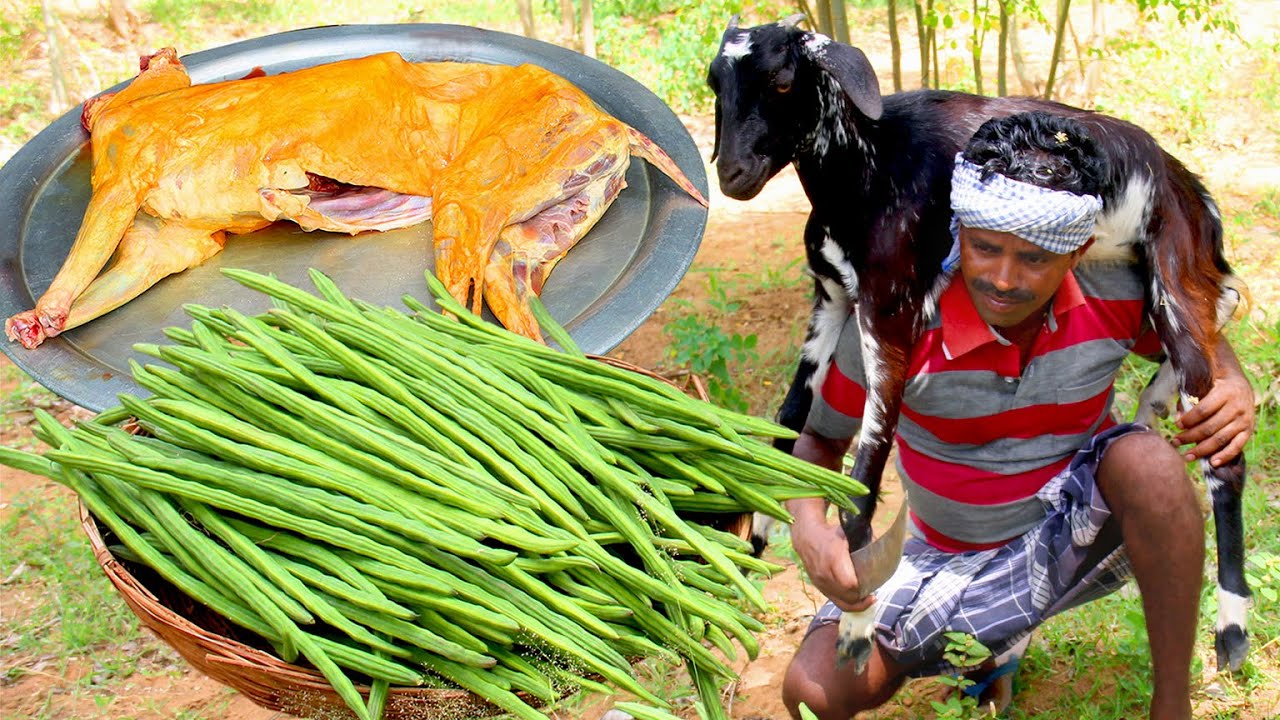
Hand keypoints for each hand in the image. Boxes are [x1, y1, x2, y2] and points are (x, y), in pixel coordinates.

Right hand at [788, 498, 875, 612]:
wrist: (807, 536)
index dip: (862, 590)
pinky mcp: (818, 586)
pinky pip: (834, 600)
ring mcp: (819, 581)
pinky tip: (855, 600)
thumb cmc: (831, 534)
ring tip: (866, 600)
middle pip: (847, 596)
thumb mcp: (848, 534)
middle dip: (861, 599)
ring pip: (841, 602)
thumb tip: (884, 549)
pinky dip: (846, 603)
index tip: (873, 590)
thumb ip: (865, 541)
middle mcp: (825, 573)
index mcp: (834, 558)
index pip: (850, 584)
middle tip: (872, 596)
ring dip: (855, 603)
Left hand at [1173, 352, 1255, 466]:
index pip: (1203, 410)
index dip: (1189, 420)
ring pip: (1221, 438)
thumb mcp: (1202, 386)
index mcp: (1224, 393)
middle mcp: (1236, 408)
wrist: (1241, 385)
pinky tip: (1212, 463)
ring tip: (1187, 456)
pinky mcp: (1249, 430)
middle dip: (1190, 437)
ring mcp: (1244, 421)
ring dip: (1202, 449)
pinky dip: (1225, 456)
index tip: (1177, 426)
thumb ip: (1188, 402)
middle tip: (1176, 442)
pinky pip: (1237, 446)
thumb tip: (1177, 420)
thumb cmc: (1214, 387)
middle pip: (1210, 427)